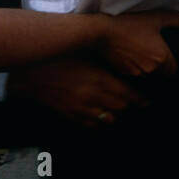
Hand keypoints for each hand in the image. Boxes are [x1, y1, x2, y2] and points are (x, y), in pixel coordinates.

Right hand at [9, 58, 145, 128]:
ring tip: (117, 110)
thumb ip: (106, 60)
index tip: (146, 100)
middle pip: (121, 109)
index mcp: (101, 81)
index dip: (140, 99)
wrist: (31, 72)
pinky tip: (98, 116)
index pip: (129, 96)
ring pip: (108, 120)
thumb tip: (124, 62)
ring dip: (114, 115)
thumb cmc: (60, 56)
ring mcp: (82, 110)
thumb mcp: (87, 53)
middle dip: (129, 106)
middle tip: (134, 102)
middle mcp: (94, 98)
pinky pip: (90, 126)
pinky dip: (98, 123)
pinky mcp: (70, 116)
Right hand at [99, 10, 178, 76]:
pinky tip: (129, 54)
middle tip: (154, 50)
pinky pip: (134, 74)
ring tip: (141, 50)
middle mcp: (150, 70)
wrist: (102, 33)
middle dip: (160, 65)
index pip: (174, 71)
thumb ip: (176, 19)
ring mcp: (136, 74)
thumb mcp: (156, 17)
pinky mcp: (123, 73)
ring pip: (147, 75)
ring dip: (147, 67)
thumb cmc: (129, 25)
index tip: (168, 55)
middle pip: (161, 74)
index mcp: (161, 59)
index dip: (172, 63)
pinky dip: (134, 67)